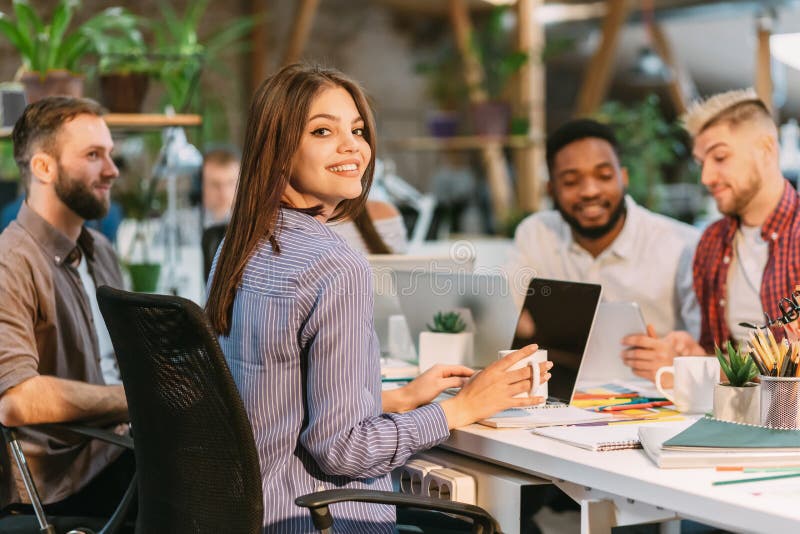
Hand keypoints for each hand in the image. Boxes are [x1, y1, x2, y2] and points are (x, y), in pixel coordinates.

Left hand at [384, 364, 473, 412]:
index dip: (470, 371)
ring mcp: (437, 380)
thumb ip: (453, 381)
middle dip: (468, 376)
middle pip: (458, 373)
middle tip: (479, 382)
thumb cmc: (419, 392)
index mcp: (440, 368)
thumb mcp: (439, 385)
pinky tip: (461, 392)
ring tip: (473, 387)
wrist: (405, 400)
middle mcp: (439, 372)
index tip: (480, 375)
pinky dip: (456, 387)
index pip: (459, 368)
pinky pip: (450, 385)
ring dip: (462, 382)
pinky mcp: (435, 387)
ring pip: (454, 379)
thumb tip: (465, 380)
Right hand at [438, 344, 552, 428]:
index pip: (512, 358)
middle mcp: (500, 379)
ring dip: (538, 380)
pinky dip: (533, 400)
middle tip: (547, 364)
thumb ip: (493, 372)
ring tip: (547, 376)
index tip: (534, 347)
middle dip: (538, 367)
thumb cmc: (469, 392)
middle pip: (524, 371)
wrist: (464, 406)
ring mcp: (503, 391)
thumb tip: (502, 370)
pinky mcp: (504, 403)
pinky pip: (522, 401)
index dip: (525, 352)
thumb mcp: (479, 375)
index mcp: (493, 370)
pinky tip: (541, 397)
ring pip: (526, 384)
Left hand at [621, 326, 703, 381]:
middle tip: (621, 353)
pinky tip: (633, 367)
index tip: (622, 341)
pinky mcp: (654, 377)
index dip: (629, 339)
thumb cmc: (670, 357)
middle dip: (626, 353)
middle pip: (636, 353)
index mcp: (662, 346)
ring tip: (625, 360)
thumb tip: (648, 325)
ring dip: (628, 361)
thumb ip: (654, 337)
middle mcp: (659, 356)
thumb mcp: (666, 346)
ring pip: (635, 363)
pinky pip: (638, 372)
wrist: (681, 374)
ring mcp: (657, 367)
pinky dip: (633, 369)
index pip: (641, 340)